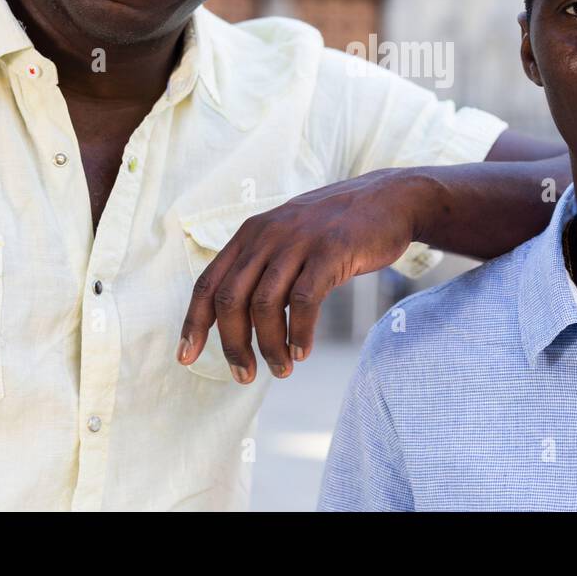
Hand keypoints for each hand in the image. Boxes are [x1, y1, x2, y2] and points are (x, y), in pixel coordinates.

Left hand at [176, 168, 430, 382]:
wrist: (390, 200)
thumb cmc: (337, 229)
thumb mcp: (289, 237)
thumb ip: (262, 267)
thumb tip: (236, 320)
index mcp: (251, 234)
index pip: (208, 283)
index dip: (194, 323)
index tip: (186, 358)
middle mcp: (268, 235)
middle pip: (231, 299)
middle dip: (233, 345)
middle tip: (244, 376)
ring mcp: (299, 241)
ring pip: (264, 304)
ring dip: (269, 346)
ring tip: (281, 369)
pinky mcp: (330, 250)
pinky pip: (304, 300)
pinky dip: (299, 333)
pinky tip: (303, 351)